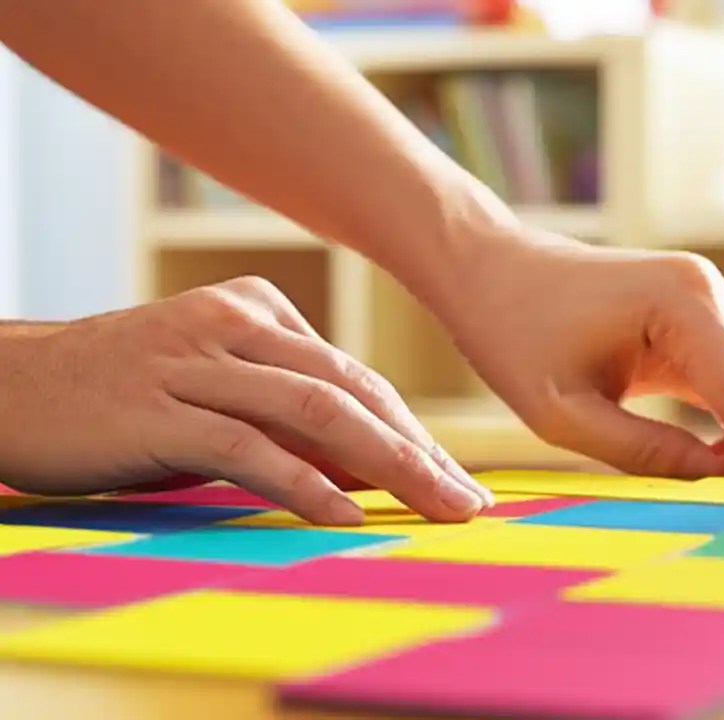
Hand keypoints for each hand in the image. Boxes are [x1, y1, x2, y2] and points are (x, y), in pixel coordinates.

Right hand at [0, 276, 490, 524]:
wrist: (14, 384)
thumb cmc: (125, 392)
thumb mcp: (216, 386)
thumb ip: (286, 414)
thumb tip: (366, 470)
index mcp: (259, 308)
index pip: (356, 377)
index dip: (412, 432)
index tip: (454, 478)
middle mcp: (236, 325)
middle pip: (353, 390)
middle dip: (419, 451)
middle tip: (467, 500)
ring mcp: (198, 362)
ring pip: (318, 411)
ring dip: (388, 464)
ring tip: (434, 506)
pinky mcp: (161, 407)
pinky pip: (250, 446)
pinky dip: (306, 483)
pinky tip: (348, 514)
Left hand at [437, 230, 723, 480]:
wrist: (494, 271)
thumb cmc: (514, 336)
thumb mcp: (563, 414)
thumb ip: (644, 452)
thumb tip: (717, 487)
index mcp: (685, 304)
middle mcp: (716, 295)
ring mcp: (719, 303)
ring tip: (709, 480)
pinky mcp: (710, 320)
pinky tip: (704, 455)